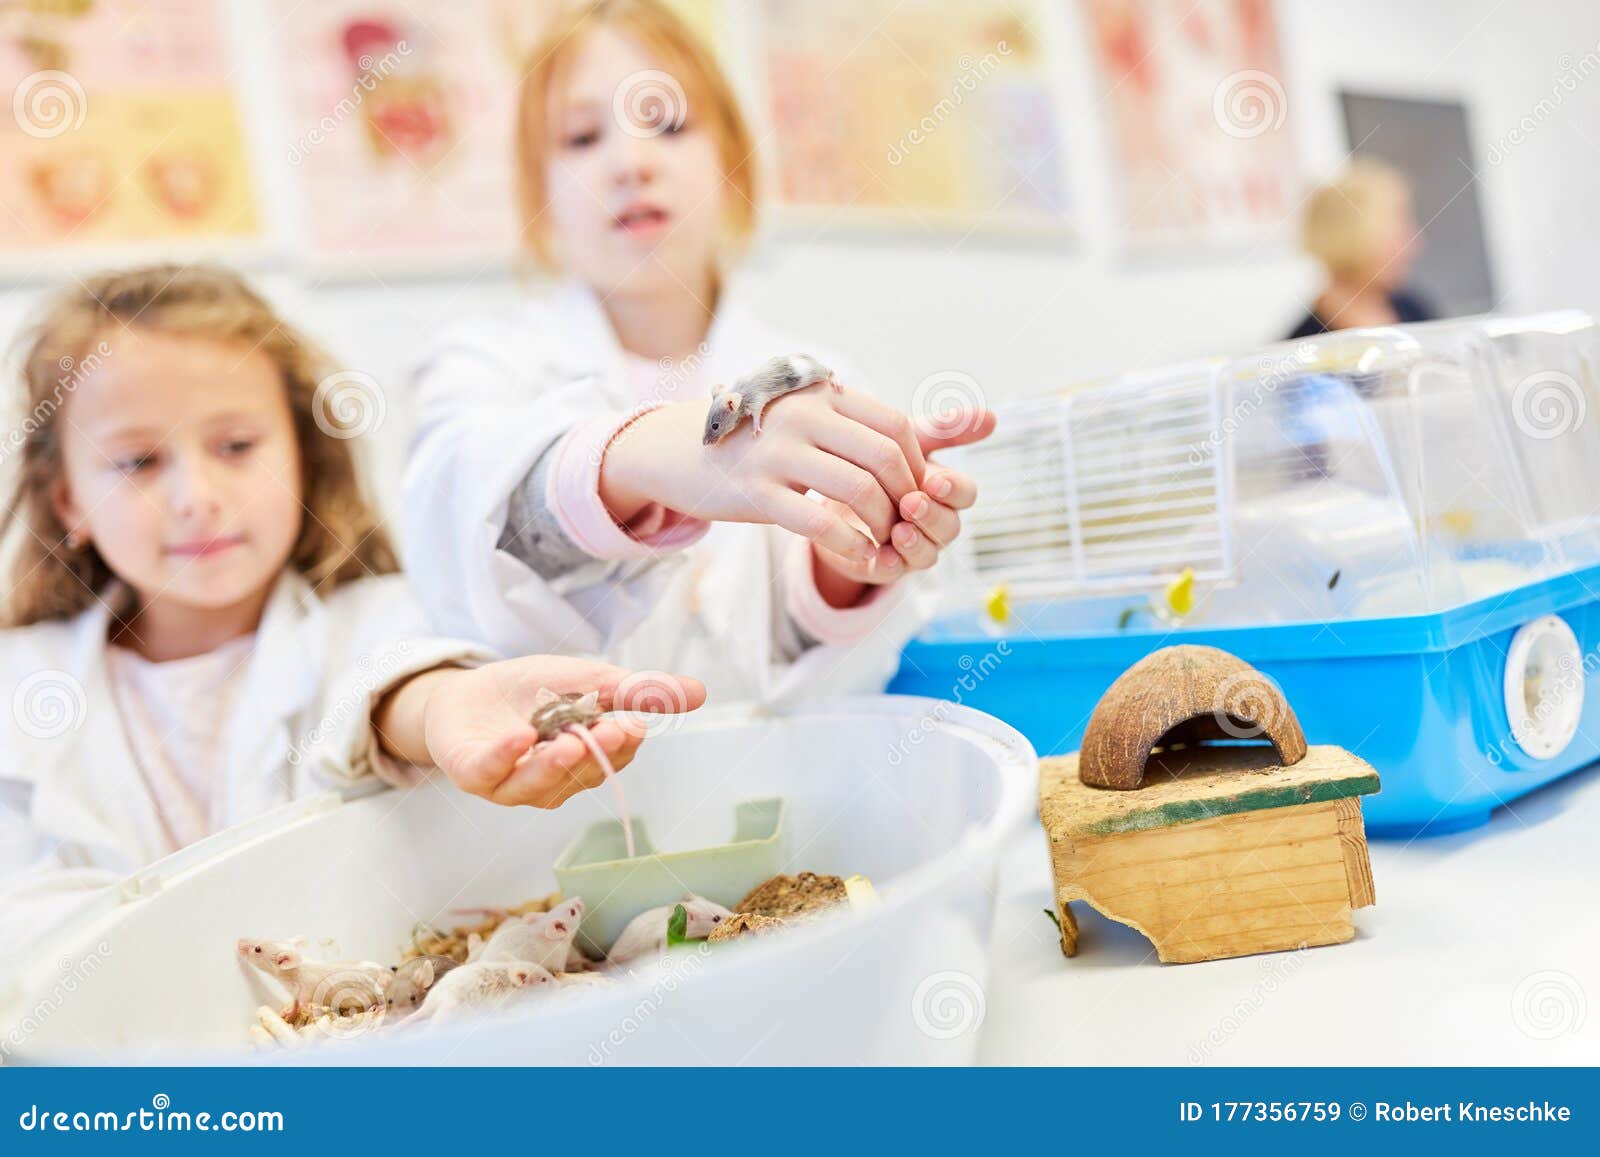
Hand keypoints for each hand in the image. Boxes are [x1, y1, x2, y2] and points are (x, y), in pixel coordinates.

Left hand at [387, 658, 705, 808]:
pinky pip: (491, 774)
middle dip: (597, 754)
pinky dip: (506, 759)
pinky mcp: (473, 774)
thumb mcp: (590, 680)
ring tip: (571, 742)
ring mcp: (511, 785)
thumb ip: (639, 689)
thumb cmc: (533, 692)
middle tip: (614, 731)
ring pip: (538, 785)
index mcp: (585, 763)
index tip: (635, 725)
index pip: (613, 760)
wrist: (466, 690)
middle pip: (580, 775)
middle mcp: (552, 783)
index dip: (625, 745)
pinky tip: (519, 739)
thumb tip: (700, 692)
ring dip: (555, 765)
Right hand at [599, 385, 926, 564]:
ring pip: (859, 490)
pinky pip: (818, 522)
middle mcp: (802, 415)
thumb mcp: (800, 414)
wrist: (676, 450)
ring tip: (883, 541)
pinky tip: (858, 555)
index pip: (894, 424)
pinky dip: (849, 545)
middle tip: (906, 522)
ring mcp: (777, 452)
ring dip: (883, 524)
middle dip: (906, 497)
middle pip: (884, 457)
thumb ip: (852, 421)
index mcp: (820, 394)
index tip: (916, 492)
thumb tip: (925, 430)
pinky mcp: (755, 491)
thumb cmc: (750, 438)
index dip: (917, 463)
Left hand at [811, 409, 995, 602]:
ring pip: (928, 554)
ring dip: (916, 543)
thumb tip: (991, 417)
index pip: (964, 494)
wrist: (831, 489)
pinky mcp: (882, 566)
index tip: (935, 480)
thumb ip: (942, 430)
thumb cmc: (876, 462)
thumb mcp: (903, 439)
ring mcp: (911, 548)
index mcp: (943, 492)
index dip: (954, 489)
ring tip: (899, 531)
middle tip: (911, 503)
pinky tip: (881, 554)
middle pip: (950, 527)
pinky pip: (893, 572)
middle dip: (933, 516)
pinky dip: (890, 564)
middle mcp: (934, 523)